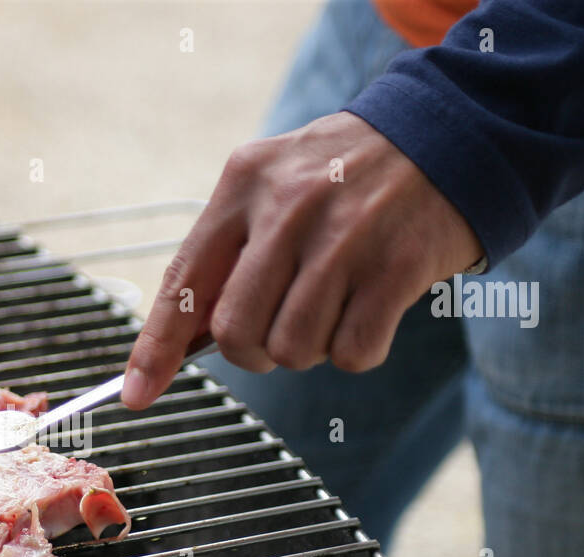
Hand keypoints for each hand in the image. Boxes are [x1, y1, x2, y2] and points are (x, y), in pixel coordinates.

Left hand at [121, 111, 482, 408]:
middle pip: (237, 334)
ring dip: (309, 348)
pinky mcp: (397, 267)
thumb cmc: (344, 178)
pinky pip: (353, 353)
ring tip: (333, 302)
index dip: (155, 348)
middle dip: (254, 350)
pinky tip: (370, 307)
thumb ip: (226, 252)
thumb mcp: (273, 185)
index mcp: (243, 185)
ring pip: (293, 350)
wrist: (448, 135)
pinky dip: (358, 349)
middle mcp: (288, 208)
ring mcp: (344, 238)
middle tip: (282, 322)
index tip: (136, 395)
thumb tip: (182, 341)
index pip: (184, 282)